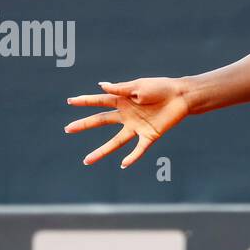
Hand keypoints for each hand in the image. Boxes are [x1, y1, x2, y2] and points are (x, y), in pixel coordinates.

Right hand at [65, 76, 189, 167]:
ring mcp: (137, 127)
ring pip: (116, 142)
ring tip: (87, 161)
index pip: (100, 101)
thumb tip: (101, 85)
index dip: (85, 101)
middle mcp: (126, 115)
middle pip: (101, 121)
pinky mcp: (150, 135)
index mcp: (123, 100)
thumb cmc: (161, 88)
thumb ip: (120, 88)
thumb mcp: (138, 86)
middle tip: (68, 129)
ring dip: (101, 151)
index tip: (69, 102)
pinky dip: (132, 157)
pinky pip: (139, 149)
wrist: (181, 96)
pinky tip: (123, 164)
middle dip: (84, 125)